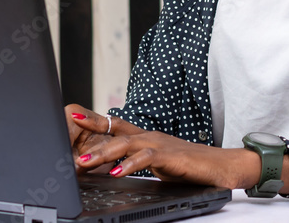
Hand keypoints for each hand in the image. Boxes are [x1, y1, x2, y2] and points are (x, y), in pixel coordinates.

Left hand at [66, 108, 261, 189]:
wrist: (219, 165)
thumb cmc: (189, 166)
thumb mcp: (157, 163)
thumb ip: (137, 162)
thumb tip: (113, 169)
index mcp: (146, 137)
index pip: (116, 124)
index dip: (94, 120)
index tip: (73, 116)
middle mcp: (150, 136)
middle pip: (115, 131)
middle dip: (90, 132)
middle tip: (69, 133)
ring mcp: (159, 144)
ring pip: (126, 143)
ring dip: (103, 153)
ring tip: (84, 162)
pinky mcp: (169, 155)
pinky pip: (145, 158)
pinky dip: (129, 165)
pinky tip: (115, 172)